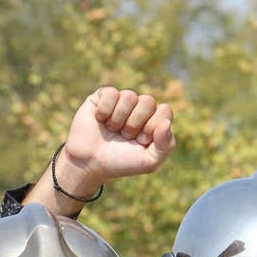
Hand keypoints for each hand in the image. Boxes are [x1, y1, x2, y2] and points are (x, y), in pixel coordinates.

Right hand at [22, 85, 174, 214]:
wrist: (90, 164)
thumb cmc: (120, 163)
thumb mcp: (148, 162)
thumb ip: (165, 145)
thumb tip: (167, 123)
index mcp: (154, 121)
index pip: (165, 111)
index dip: (153, 126)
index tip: (140, 141)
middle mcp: (139, 108)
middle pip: (148, 101)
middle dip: (135, 123)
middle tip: (124, 136)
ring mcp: (121, 101)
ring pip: (129, 96)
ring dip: (119, 119)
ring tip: (111, 130)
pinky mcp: (103, 96)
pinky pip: (111, 92)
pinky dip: (105, 111)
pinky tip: (100, 120)